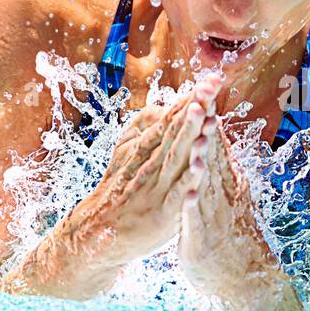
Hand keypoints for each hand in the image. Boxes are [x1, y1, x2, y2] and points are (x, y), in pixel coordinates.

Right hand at [88, 70, 224, 261]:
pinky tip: (200, 165)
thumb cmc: (118, 190)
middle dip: (195, 105)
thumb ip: (143, 127)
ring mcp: (157, 186)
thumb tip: (160, 106)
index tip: (210, 78)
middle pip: (177, 130)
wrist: (98, 232)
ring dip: (189, 133)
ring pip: (176, 155)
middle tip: (211, 83)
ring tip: (202, 111)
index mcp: (148, 148)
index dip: (192, 98)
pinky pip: (176, 193)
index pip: (173, 119)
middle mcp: (152, 162)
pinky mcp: (162, 211)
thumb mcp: (125, 152)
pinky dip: (187, 179)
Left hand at [178, 123, 296, 310]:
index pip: (217, 144)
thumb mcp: (227, 194)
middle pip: (214, 158)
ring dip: (204, 165)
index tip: (204, 92)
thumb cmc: (229, 232)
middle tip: (204, 105)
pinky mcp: (201, 240)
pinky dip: (194, 208)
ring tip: (200, 144)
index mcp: (227, 182)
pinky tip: (191, 194)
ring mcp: (214, 217)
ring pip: (207, 187)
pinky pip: (197, 222)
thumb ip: (220, 164)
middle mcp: (223, 195)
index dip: (210, 118)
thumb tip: (212, 133)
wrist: (242, 276)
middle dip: (208, 132)